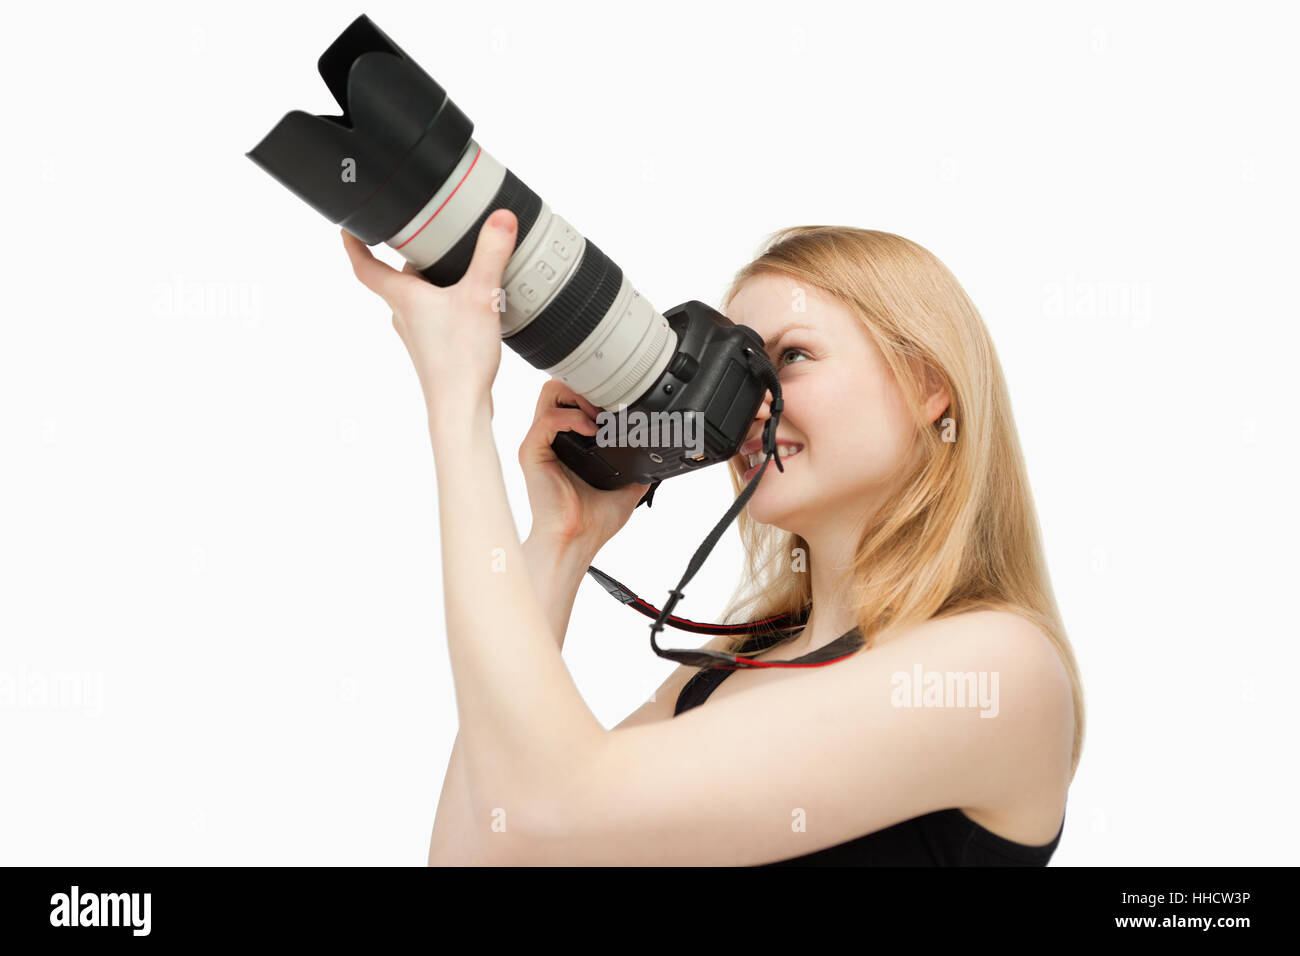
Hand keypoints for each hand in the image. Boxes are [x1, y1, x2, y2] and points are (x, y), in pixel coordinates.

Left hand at [341, 209, 518, 421]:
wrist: (460, 407)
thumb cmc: (459, 360)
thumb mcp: (479, 296)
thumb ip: (490, 254)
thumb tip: (500, 218)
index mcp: (403, 297)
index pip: (365, 265)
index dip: (354, 243)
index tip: (349, 227)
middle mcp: (404, 315)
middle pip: (398, 277)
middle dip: (412, 257)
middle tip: (427, 236)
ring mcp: (418, 334)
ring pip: (419, 298)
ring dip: (433, 282)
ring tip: (458, 268)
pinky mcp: (434, 349)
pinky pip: (435, 317)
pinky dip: (447, 304)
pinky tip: (472, 306)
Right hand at [519, 378, 650, 550]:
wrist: (576, 541)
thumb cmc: (590, 522)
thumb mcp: (624, 490)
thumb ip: (637, 472)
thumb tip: (656, 465)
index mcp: (565, 444)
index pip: (571, 399)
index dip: (593, 394)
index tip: (615, 407)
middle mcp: (549, 440)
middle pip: (558, 388)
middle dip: (585, 389)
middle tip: (606, 409)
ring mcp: (539, 444)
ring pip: (549, 394)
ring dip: (579, 398)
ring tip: (598, 418)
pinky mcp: (532, 452)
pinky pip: (547, 419)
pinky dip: (571, 417)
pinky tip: (591, 429)